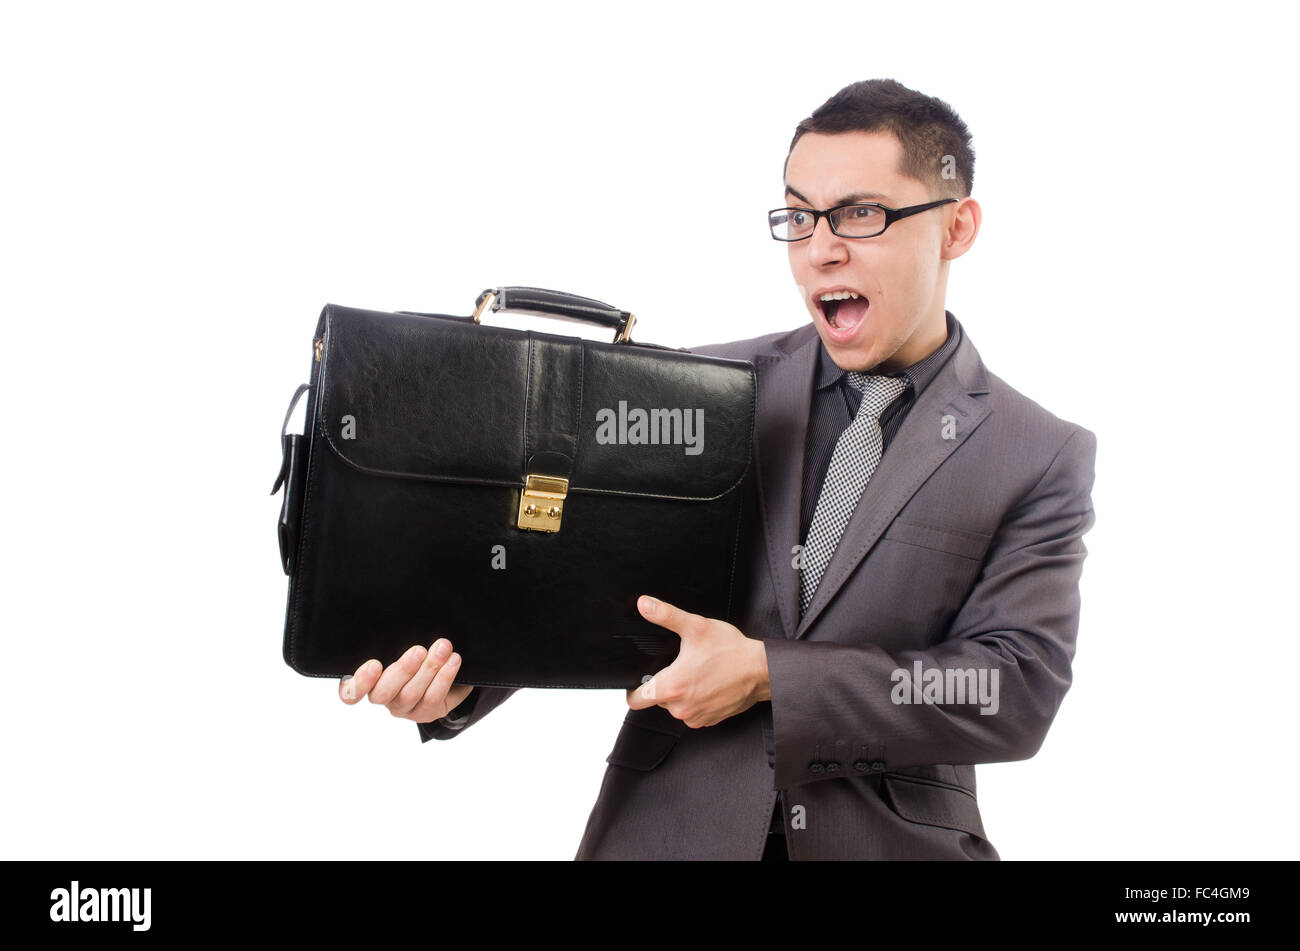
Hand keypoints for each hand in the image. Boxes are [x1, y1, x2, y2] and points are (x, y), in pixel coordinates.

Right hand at [339, 638, 474, 722]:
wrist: (443, 670)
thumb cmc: (414, 651)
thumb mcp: (400, 642)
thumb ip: (395, 637)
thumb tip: (402, 615)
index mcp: (368, 680)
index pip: (351, 691)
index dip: (358, 682)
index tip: (373, 665)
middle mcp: (383, 697)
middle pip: (384, 692)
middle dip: (403, 670)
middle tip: (419, 650)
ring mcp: (404, 708)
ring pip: (411, 694)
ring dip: (429, 669)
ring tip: (443, 648)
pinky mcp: (426, 712)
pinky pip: (434, 698)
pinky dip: (445, 677)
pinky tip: (453, 661)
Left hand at [626, 595, 769, 727]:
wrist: (761, 671)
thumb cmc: (731, 651)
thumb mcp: (696, 627)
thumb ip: (666, 615)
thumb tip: (645, 605)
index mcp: (671, 687)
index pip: (636, 699)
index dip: (633, 688)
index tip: (639, 680)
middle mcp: (680, 708)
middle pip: (657, 699)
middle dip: (665, 683)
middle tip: (681, 665)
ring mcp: (695, 717)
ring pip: (676, 705)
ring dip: (681, 692)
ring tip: (698, 673)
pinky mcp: (709, 721)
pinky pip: (693, 712)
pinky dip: (696, 700)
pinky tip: (708, 684)